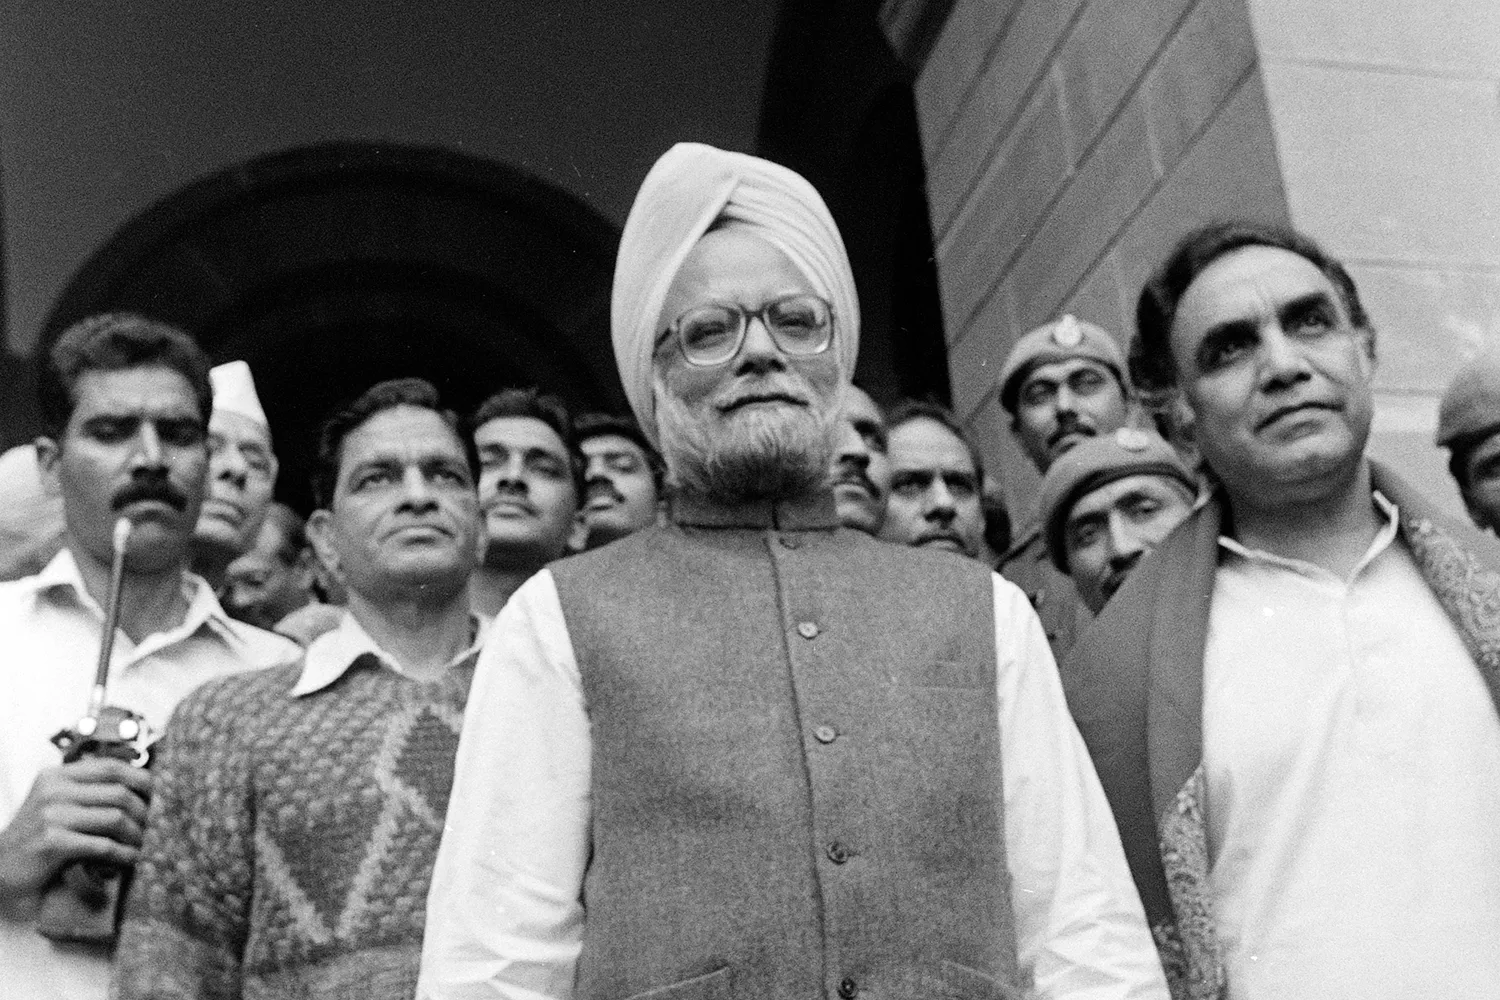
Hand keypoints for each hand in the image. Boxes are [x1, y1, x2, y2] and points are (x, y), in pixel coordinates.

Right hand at [0, 758, 151, 900]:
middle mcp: (53, 791)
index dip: (140, 779)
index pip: (110, 767)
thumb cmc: (36, 837)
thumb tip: (141, 785)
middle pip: (119, 793)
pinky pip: (103, 846)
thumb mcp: (55, 804)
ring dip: (136, 835)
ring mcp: (51, 816)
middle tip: (152, 826)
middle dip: (143, 812)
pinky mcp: (53, 843)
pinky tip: (130, 860)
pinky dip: (123, 854)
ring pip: (115, 819)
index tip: (156, 794)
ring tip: (142, 844)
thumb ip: (87, 791)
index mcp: (56, 776)